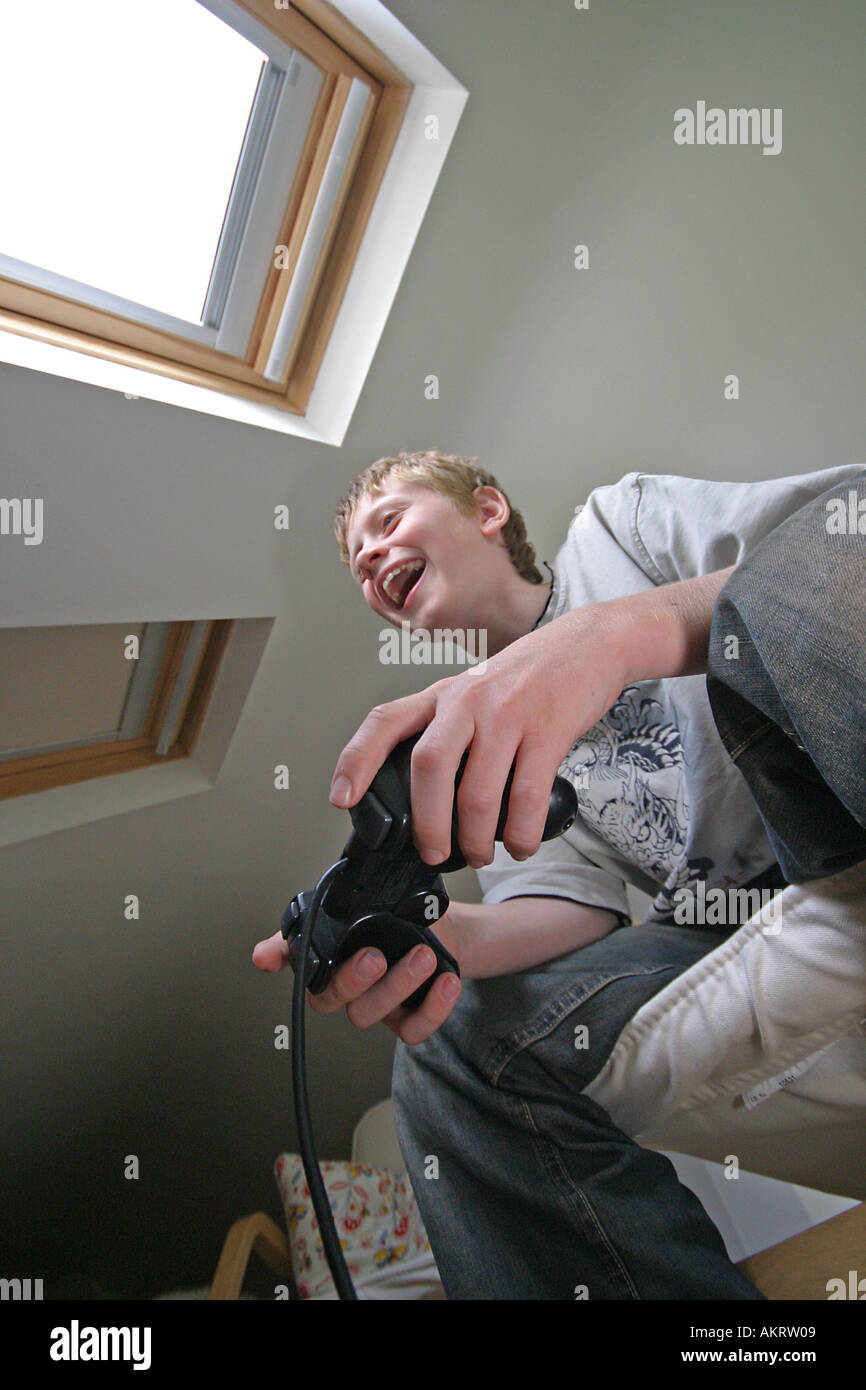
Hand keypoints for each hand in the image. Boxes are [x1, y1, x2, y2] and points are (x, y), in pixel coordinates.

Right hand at [251, 910, 462, 1045]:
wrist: (446, 936)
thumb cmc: (406, 921)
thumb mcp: (379, 903)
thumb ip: (346, 904)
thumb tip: (306, 916)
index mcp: (335, 953)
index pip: (296, 958)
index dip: (277, 958)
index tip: (266, 957)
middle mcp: (349, 983)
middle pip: (330, 997)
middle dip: (351, 979)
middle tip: (375, 955)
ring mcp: (375, 1005)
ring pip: (367, 1014)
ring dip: (397, 986)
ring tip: (423, 956)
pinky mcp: (406, 1020)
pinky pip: (411, 1031)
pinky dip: (431, 1009)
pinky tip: (445, 981)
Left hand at [329, 604, 626, 867]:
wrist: (589, 644)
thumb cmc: (529, 678)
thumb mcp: (475, 692)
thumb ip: (448, 731)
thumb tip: (428, 798)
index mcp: (443, 695)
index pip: (384, 722)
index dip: (356, 760)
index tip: (342, 798)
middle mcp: (469, 701)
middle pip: (429, 767)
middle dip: (427, 823)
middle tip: (434, 853)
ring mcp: (508, 715)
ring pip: (477, 793)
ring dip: (476, 839)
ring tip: (480, 854)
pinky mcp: (548, 731)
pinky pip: (527, 797)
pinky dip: (521, 833)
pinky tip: (520, 843)